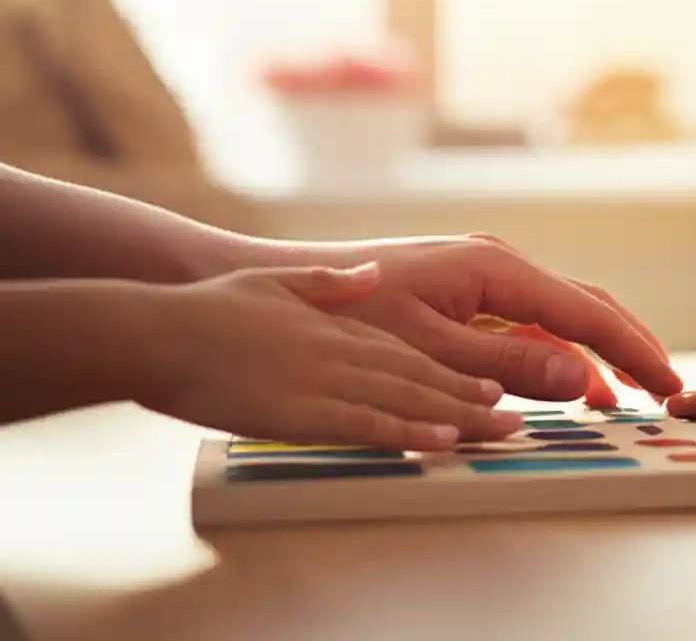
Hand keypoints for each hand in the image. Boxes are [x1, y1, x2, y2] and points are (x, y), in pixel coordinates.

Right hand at [139, 263, 523, 449]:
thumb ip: (329, 284)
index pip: (411, 352)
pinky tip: (441, 440)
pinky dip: (409, 431)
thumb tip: (366, 275)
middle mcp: (343, 349)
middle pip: (423, 376)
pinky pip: (367, 422)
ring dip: (459, 416)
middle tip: (517, 416)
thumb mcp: (276, 284)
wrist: (159, 331)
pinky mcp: (304, 409)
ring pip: (408, 399)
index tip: (491, 385)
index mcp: (339, 324)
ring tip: (501, 429)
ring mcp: (326, 378)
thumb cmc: (208, 310)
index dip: (455, 371)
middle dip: (474, 398)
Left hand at [271, 233, 679, 402]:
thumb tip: (583, 379)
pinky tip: (571, 387)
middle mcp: (498, 265)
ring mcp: (484, 278)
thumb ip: (508, 366)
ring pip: (560, 316)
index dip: (633, 350)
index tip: (668, 383)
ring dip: (595, 353)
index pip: (587, 311)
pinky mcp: (467, 294)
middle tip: (667, 387)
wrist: (292, 287)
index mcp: (496, 269)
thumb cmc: (351, 314)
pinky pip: (529, 326)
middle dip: (628, 345)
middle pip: (585, 305)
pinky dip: (556, 356)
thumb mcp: (430, 348)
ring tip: (629, 394)